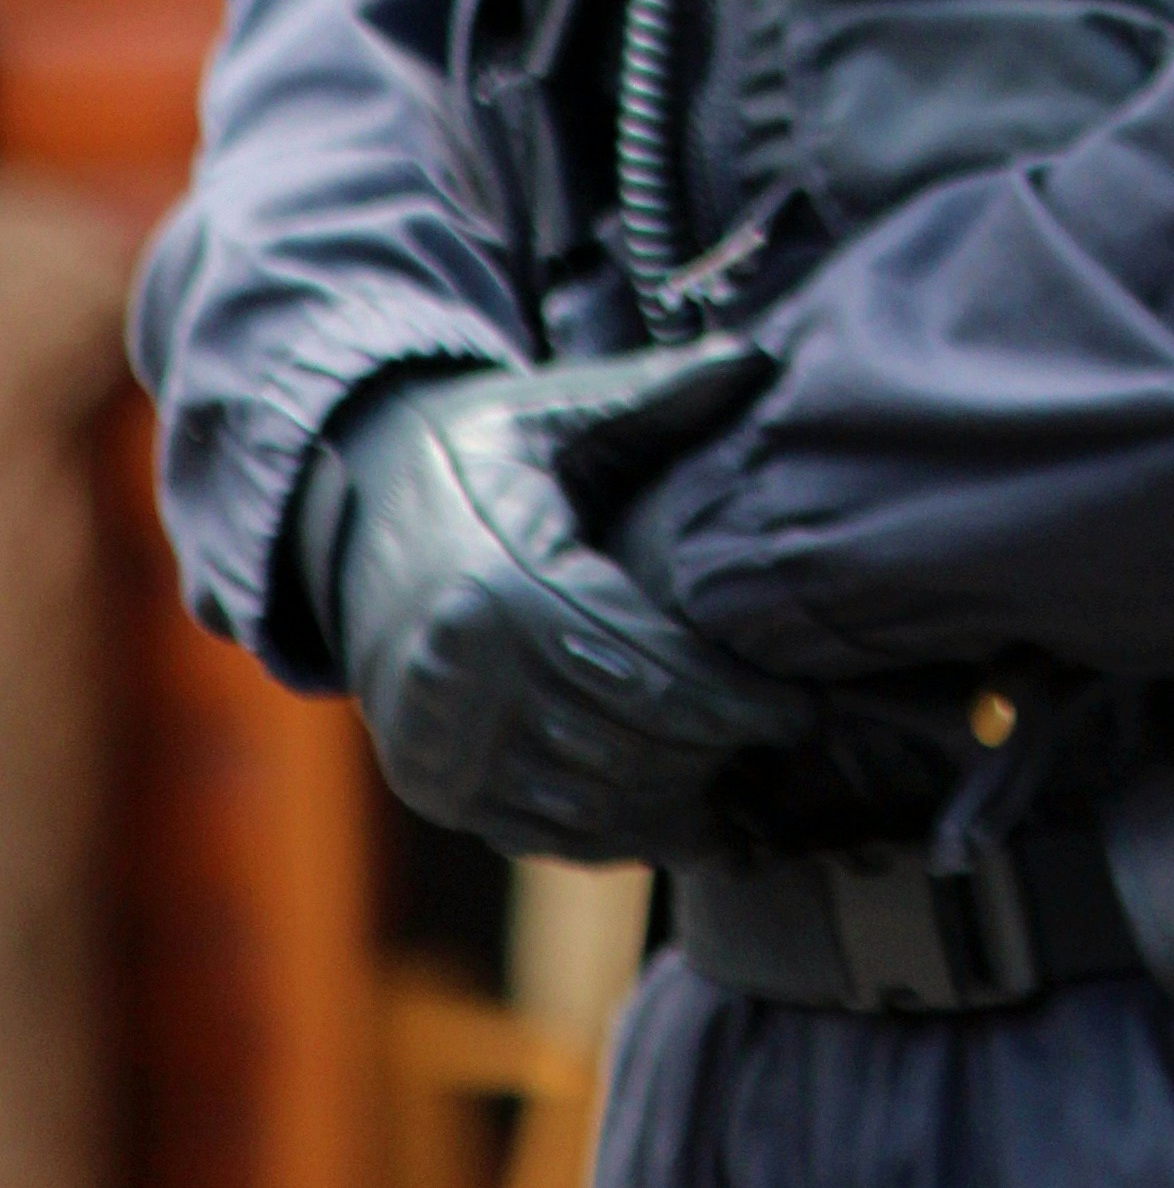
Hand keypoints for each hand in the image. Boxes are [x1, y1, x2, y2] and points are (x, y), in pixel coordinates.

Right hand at [299, 339, 816, 864]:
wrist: (351, 510)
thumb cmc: (482, 451)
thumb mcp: (556, 408)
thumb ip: (659, 391)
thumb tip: (761, 354)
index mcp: (502, 588)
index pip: (653, 678)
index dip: (741, 708)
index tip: (807, 712)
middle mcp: (459, 679)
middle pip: (629, 753)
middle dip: (720, 760)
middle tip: (789, 754)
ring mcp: (436, 743)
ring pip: (590, 809)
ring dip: (677, 809)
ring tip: (748, 788)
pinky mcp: (429, 785)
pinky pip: (541, 834)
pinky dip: (615, 833)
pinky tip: (675, 811)